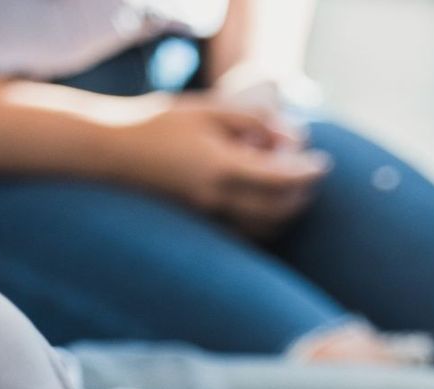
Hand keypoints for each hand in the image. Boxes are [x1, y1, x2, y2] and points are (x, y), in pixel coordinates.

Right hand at [107, 92, 327, 236]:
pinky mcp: (199, 225)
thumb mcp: (209, 109)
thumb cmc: (160, 123)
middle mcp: (216, 198)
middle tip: (311, 176)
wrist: (110, 151)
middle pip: (279, 209)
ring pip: (265, 228)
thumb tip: (296, 136)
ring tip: (290, 188)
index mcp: (220, 166)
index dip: (309, 172)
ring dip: (286, 212)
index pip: (281, 178)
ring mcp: (206, 217)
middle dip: (303, 195)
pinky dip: (265, 223)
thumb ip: (256, 120)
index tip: (324, 164)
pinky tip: (266, 204)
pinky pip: (245, 234)